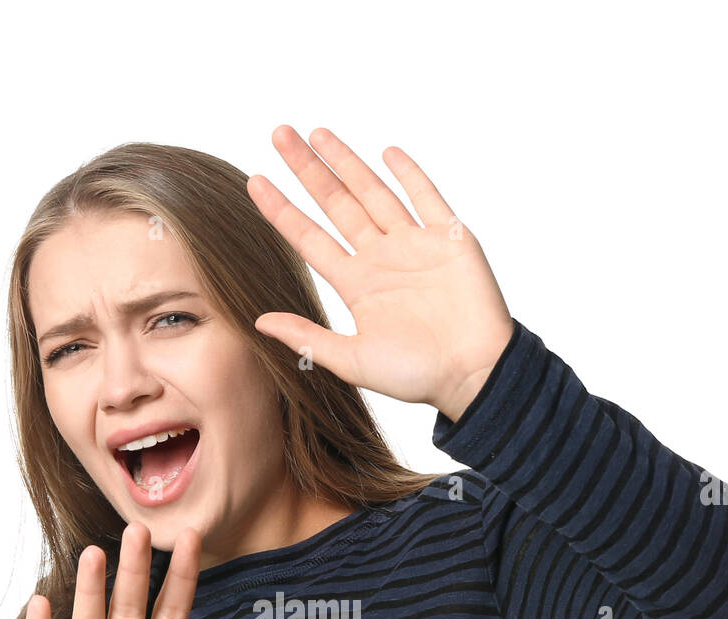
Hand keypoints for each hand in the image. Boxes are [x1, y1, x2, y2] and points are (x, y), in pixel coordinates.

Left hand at [247, 125, 514, 421]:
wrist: (472, 374)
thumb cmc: (415, 375)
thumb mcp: (351, 360)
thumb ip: (307, 338)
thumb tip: (258, 322)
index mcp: (357, 285)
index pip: (310, 238)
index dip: (282, 210)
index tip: (255, 181)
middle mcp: (381, 258)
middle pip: (336, 204)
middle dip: (308, 170)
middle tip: (279, 134)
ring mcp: (414, 245)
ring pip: (373, 192)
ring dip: (347, 162)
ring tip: (317, 134)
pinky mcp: (449, 239)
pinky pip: (426, 197)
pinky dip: (408, 174)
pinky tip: (386, 152)